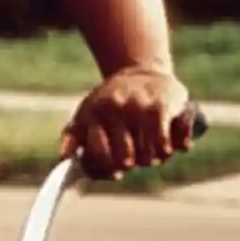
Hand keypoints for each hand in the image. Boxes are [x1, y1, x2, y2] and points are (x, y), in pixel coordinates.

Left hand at [61, 66, 193, 179]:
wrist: (143, 70)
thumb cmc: (111, 102)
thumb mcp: (87, 114)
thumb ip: (73, 137)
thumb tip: (64, 156)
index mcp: (93, 113)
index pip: (100, 156)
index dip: (110, 169)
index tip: (118, 170)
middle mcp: (114, 109)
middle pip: (126, 160)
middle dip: (134, 164)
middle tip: (138, 155)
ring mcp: (139, 107)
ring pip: (150, 156)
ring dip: (156, 158)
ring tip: (155, 147)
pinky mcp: (163, 106)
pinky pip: (169, 145)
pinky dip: (174, 148)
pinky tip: (173, 141)